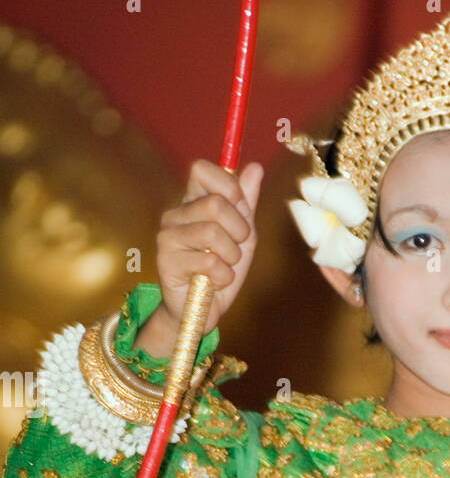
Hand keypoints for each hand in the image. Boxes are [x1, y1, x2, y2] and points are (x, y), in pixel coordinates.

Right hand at [155, 158, 263, 332]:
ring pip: (213, 233)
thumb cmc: (222, 270)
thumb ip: (246, 204)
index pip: (201, 169)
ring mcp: (167, 236)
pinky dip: (223, 276)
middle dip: (239, 230)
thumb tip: (256, 167)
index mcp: (192, 202)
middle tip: (236, 248)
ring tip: (225, 266)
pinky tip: (214, 282)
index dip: (228, 186)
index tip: (240, 207)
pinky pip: (208, 262)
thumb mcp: (243, 236)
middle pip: (216, 203)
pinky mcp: (166, 261)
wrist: (204, 310)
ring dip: (231, 256)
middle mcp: (176, 214)